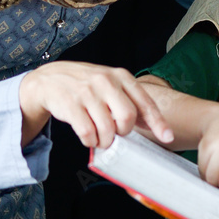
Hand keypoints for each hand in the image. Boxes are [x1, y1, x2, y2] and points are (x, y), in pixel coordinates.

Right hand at [19, 61, 173, 148]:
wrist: (50, 79)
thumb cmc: (87, 85)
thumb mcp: (110, 84)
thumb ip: (129, 100)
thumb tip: (153, 125)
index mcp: (120, 76)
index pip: (144, 102)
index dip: (157, 122)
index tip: (167, 137)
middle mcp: (106, 81)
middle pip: (127, 118)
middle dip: (123, 132)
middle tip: (115, 133)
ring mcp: (87, 93)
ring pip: (107, 129)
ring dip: (105, 141)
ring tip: (100, 138)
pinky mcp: (71, 105)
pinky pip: (87, 133)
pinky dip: (90, 141)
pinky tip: (89, 138)